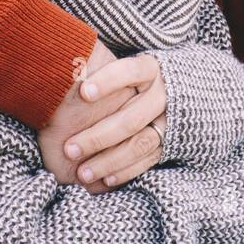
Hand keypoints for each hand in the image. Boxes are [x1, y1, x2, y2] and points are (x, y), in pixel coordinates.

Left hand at [35, 41, 167, 193]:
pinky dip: (126, 171)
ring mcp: (168, 120)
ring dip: (109, 160)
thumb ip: (97, 65)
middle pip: (131, 118)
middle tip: (69, 149)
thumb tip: (66, 63)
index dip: (108, 81)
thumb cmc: (130, 76)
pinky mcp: (169, 142)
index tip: (83, 91)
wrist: (176, 87)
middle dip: (98, 136)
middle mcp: (163, 95)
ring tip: (82, 172)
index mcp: (150, 69)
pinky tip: (105, 180)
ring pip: (139, 143)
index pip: (130, 72)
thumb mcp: (121, 64)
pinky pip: (148, 160)